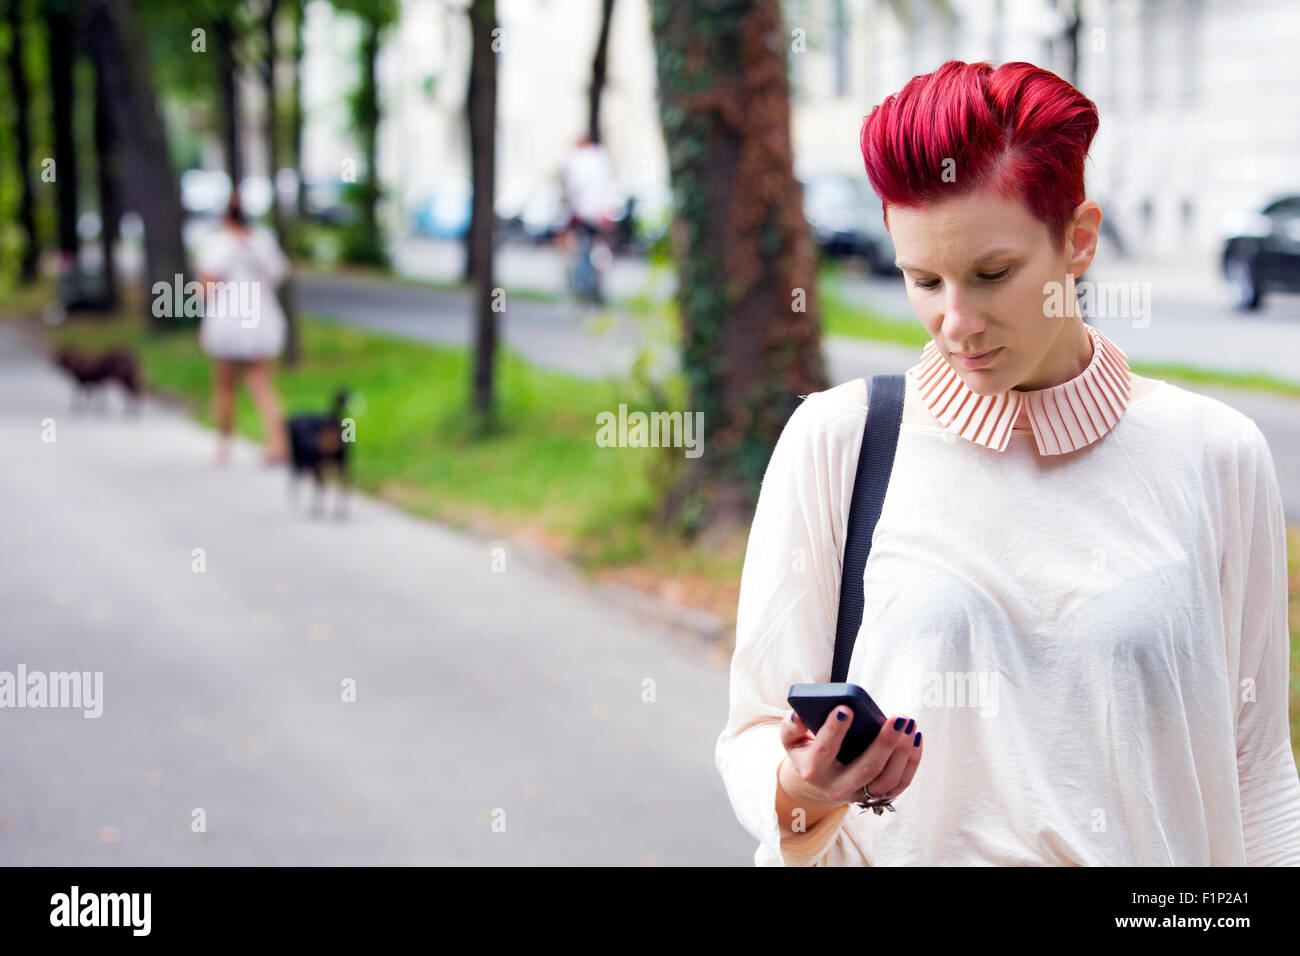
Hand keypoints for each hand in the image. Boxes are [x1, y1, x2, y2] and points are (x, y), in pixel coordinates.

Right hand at [779, 706, 921, 809]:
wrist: (820, 779)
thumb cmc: (808, 750)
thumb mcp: (792, 738)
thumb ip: (792, 725)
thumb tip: (800, 715)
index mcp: (813, 771)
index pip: (824, 750)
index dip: (834, 730)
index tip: (845, 708)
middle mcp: (836, 787)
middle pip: (865, 769)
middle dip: (884, 743)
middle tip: (898, 717)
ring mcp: (859, 795)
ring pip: (887, 779)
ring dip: (903, 752)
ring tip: (910, 725)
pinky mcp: (878, 796)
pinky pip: (900, 783)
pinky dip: (911, 762)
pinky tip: (915, 738)